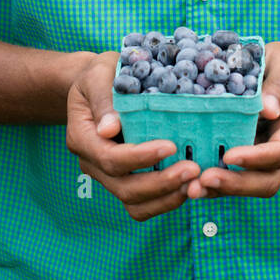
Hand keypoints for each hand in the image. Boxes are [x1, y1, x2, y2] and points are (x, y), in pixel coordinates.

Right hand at [65, 52, 199, 221]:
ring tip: (196, 183)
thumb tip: (108, 129)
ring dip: (167, 198)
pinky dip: (166, 200)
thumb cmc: (100, 75)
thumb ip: (103, 99)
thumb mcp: (98, 75)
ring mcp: (108, 176)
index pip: (110, 158)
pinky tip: (190, 186)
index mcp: (82, 137)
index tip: (171, 146)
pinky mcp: (125, 180)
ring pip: (134, 203)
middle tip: (194, 170)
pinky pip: (143, 204)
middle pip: (124, 188)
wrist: (96, 85)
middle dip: (161, 183)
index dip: (140, 157)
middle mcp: (92, 163)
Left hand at [185, 41, 279, 201]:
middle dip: (236, 185)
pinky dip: (215, 182)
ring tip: (191, 188)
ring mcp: (268, 156)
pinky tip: (189, 181)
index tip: (229, 155)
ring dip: (222, 189)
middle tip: (203, 181)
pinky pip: (236, 176)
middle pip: (268, 180)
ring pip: (252, 185)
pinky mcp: (250, 156)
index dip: (256, 158)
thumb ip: (279, 84)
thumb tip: (269, 110)